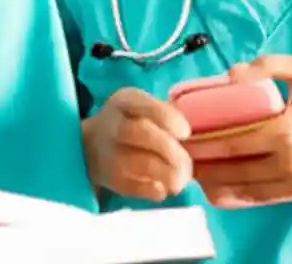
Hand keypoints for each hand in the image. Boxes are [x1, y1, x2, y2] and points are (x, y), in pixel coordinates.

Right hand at [82, 87, 193, 201]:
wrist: (92, 149)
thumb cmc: (134, 127)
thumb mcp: (145, 111)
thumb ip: (169, 118)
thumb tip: (199, 139)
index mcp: (124, 102)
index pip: (143, 104)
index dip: (167, 118)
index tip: (186, 133)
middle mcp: (111, 124)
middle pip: (141, 133)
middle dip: (172, 152)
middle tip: (188, 167)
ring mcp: (107, 152)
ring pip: (140, 162)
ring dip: (167, 174)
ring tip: (180, 181)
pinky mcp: (108, 178)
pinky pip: (134, 186)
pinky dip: (153, 190)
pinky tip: (162, 190)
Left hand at [186, 55, 291, 207]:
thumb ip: (267, 66)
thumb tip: (230, 73)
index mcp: (285, 131)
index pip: (231, 142)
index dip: (201, 144)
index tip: (180, 138)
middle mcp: (289, 160)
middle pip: (232, 168)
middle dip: (201, 165)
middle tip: (177, 156)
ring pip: (245, 187)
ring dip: (214, 182)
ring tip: (191, 172)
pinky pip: (262, 198)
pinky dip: (237, 196)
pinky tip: (217, 190)